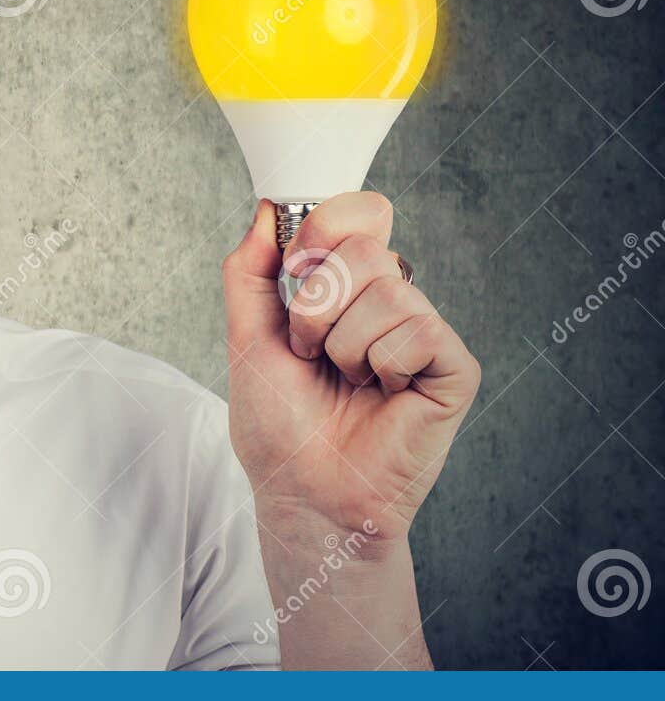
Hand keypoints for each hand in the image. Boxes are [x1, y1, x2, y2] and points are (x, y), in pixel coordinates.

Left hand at [221, 192, 480, 548]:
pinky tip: (381, 393)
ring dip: (343, 343)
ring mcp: (425, 333)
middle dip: (316, 304)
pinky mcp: (454, 367)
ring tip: (344, 379)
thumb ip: (249, 269)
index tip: (295, 263)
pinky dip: (382, 363)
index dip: (324, 227)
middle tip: (310, 350)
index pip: (359, 213)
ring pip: (389, 289)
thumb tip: (266, 210)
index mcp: (347, 287)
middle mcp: (391, 301)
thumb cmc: (279, 423)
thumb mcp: (246, 335)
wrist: (303, 490)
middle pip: (367, 248)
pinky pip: (419, 328)